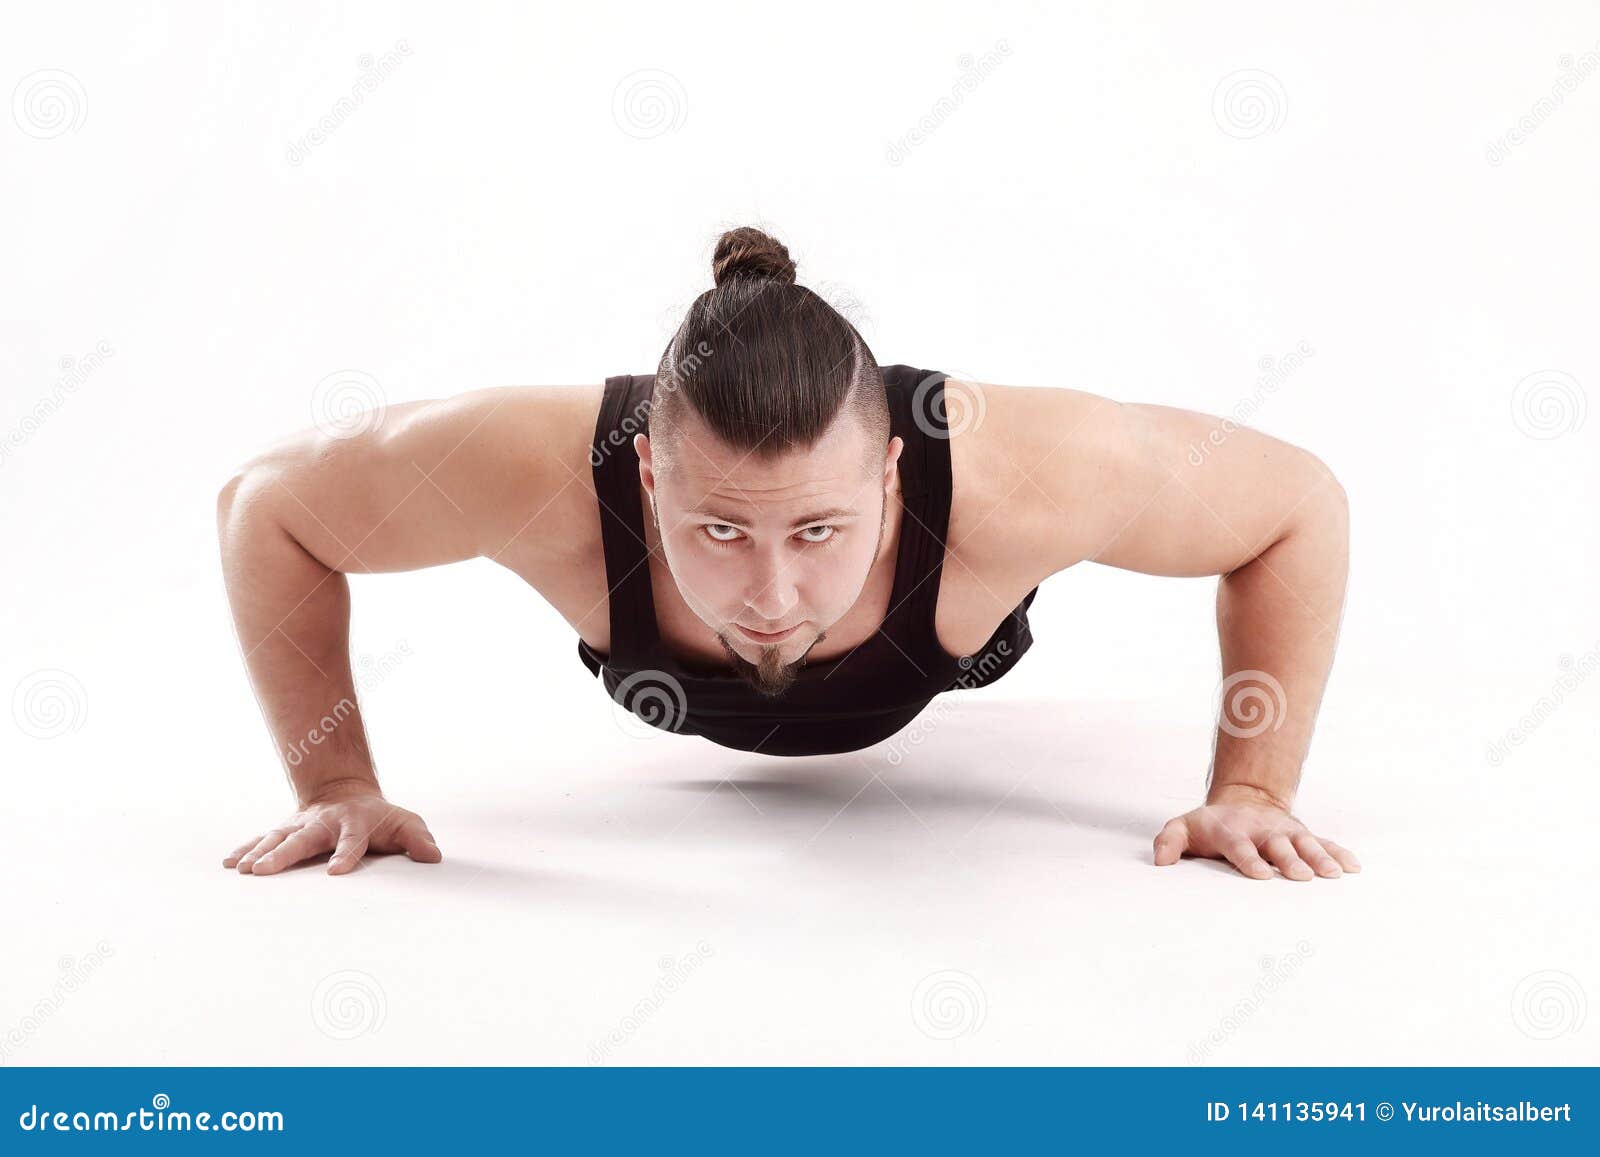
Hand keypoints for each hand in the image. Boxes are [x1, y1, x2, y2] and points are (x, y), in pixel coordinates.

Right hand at [223, 780, 442, 875]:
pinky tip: (230, 863)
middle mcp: (324, 822)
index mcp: (355, 823)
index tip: (335, 872)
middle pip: (303, 839)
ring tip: (242, 869)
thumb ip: (418, 839)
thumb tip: (433, 856)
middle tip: (263, 871)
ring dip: (259, 852)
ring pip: (277, 837)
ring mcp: (301, 825)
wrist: (345, 792)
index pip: (352, 840)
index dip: (345, 854)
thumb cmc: (378, 817)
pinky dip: (246, 848)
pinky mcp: (286, 829)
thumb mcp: (404, 824)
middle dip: (283, 854)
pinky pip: (263, 839)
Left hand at [1152, 785, 1360, 880]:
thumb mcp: (1183, 827)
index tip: (1260, 875)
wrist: (1242, 801)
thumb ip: (1169, 841)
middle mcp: (1262, 830)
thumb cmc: (1210, 825)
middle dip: (1290, 859)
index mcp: (1232, 831)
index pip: (1240, 846)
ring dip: (1319, 858)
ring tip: (1335, 875)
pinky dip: (1338, 853)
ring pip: (1305, 844)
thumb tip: (1160, 862)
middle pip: (1278, 845)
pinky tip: (1353, 868)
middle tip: (1301, 876)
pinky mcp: (1302, 835)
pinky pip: (1323, 843)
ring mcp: (1285, 832)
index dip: (1249, 859)